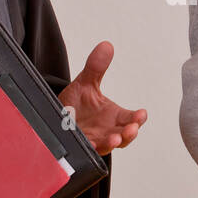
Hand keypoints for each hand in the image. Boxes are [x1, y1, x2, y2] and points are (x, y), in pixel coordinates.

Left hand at [57, 41, 146, 155]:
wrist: (55, 118)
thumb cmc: (76, 104)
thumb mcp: (85, 83)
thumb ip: (96, 67)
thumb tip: (106, 45)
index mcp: (114, 116)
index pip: (131, 118)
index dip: (138, 118)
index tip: (141, 114)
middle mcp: (107, 130)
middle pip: (125, 135)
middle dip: (130, 133)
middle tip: (132, 129)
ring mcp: (95, 141)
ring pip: (109, 145)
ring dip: (113, 143)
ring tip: (115, 139)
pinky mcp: (81, 148)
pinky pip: (88, 152)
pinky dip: (91, 149)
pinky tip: (92, 145)